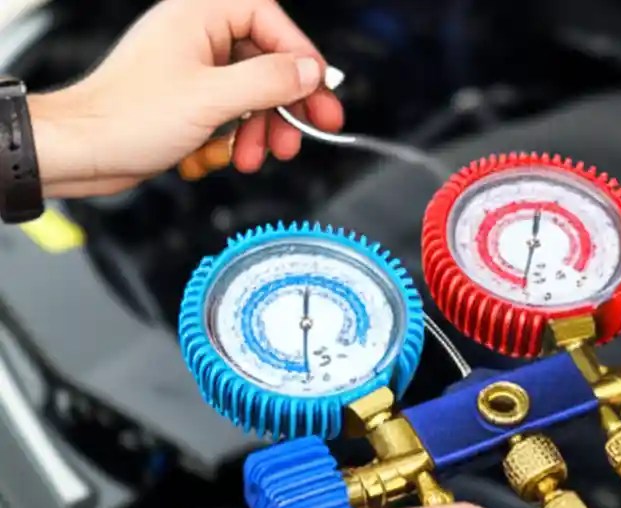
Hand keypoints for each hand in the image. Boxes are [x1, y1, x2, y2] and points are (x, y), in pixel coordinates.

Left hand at [28, 0, 344, 197]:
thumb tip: (310, 72)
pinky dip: (235, 137)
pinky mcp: (187, 99)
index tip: (319, 89)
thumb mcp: (212, 98)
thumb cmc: (124, 117)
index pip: (270, 20)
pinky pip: (231, 112)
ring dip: (262, 128)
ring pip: (251, 92)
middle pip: (267, 60)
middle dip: (286, 103)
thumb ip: (269, 81)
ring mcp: (191, 68)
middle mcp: (196, 35)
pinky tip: (227, 156)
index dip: (301, 55)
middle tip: (309, 130)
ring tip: (260, 155)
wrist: (78, 151)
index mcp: (198, 15)